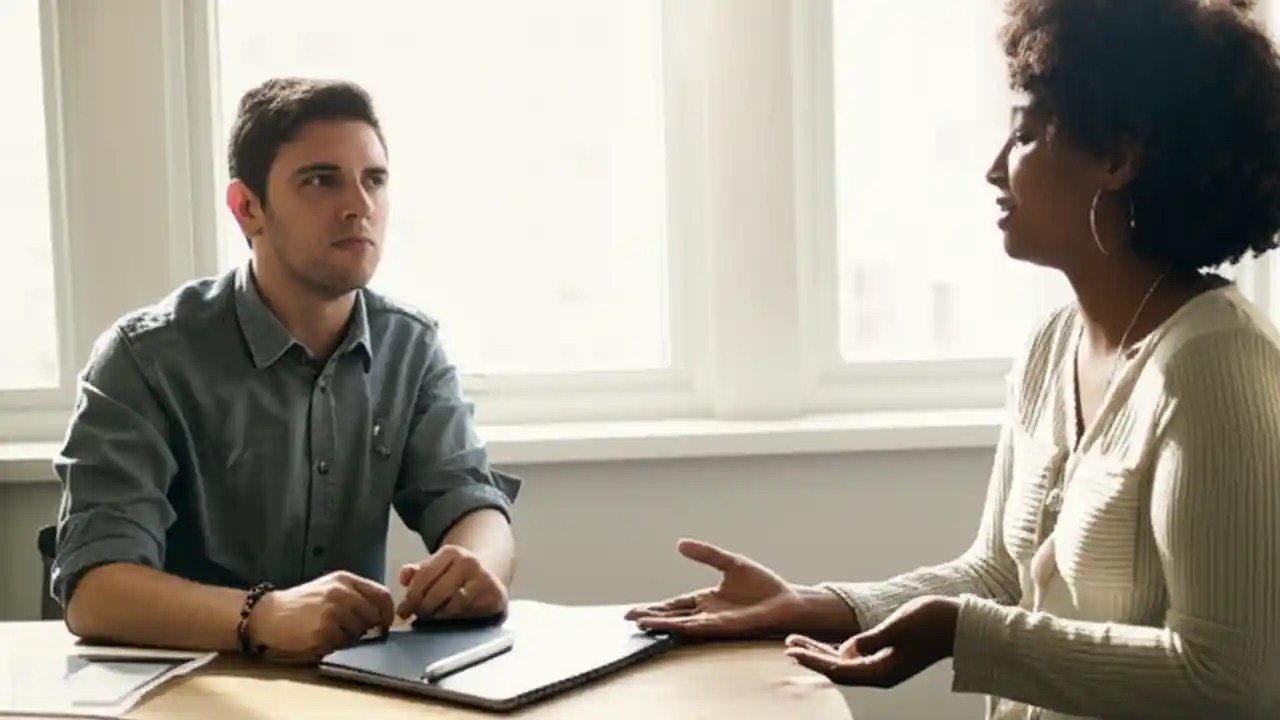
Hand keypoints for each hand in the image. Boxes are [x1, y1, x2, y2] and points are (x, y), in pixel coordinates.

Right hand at [246, 571, 394, 661]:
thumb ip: (356, 596)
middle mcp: (342, 593)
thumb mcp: (330, 588)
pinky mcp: (323, 631)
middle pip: (373, 616)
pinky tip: (319, 637)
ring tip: (328, 631)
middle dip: (366, 628)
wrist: (269, 614)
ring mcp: (333, 612)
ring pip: (359, 632)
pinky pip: (341, 644)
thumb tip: (381, 617)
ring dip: (348, 637)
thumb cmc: (302, 603)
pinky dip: (334, 645)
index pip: (382, 595)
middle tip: (347, 630)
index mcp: (345, 580)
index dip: (387, 613)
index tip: (384, 624)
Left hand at [396, 545, 507, 620]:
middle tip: (417, 616)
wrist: (490, 572)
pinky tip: (449, 617)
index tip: (402, 611)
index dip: (410, 597)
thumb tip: (403, 577)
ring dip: (438, 615)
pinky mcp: (495, 594)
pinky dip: (456, 617)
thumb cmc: (455, 573)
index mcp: (451, 552)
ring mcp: (484, 578)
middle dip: (423, 608)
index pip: (424, 576)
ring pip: (453, 605)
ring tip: (432, 616)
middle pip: (436, 593)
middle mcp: (469, 562)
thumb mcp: (435, 567)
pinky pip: (469, 612)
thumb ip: (416, 572)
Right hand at [624, 539, 835, 639]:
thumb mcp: (730, 563)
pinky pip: (699, 627)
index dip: (656, 608)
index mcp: (706, 598)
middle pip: (673, 615)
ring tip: (640, 623)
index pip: (675, 604)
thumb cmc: (763, 585)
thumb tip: (680, 543)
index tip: (635, 612)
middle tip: (627, 619)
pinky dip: (682, 626)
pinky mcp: (725, 627)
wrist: (786, 600)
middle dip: (651, 617)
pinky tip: (669, 626)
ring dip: (661, 624)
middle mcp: (707, 612)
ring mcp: (715, 621)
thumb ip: (707, 554)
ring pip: (681, 623)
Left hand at [783, 595, 959, 687]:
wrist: (959, 623)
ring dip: (820, 652)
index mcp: (882, 672)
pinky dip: (836, 649)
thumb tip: (847, 651)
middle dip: (811, 656)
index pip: (838, 670)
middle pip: (836, 668)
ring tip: (797, 641)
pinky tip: (822, 643)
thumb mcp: (899, 627)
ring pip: (843, 662)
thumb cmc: (932, 622)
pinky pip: (854, 656)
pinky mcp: (887, 656)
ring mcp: (883, 666)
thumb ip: (871, 640)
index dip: (813, 660)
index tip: (792, 651)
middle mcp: (880, 674)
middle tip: (787, 644)